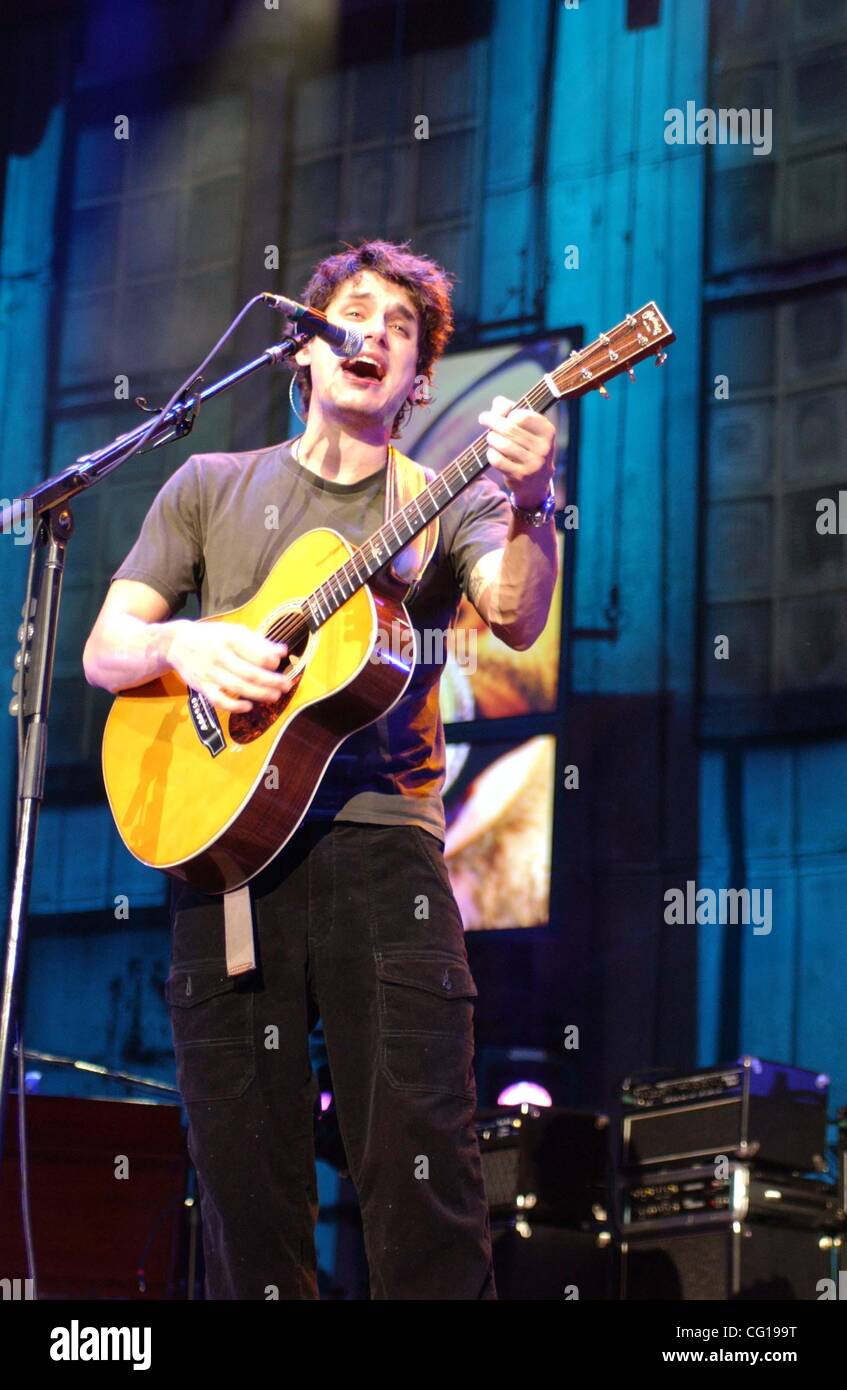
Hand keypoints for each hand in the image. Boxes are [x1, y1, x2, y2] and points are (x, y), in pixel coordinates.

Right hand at [166, 620, 291, 712]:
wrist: (176, 643)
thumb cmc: (211, 636)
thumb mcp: (233, 631)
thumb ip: (258, 642)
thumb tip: (282, 652)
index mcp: (229, 639)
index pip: (256, 653)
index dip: (271, 662)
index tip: (279, 664)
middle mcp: (219, 656)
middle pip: (250, 673)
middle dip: (272, 681)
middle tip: (286, 686)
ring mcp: (210, 673)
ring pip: (238, 687)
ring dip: (259, 694)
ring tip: (275, 696)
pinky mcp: (202, 687)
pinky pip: (219, 700)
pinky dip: (234, 706)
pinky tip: (248, 706)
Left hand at [478, 395, 555, 509]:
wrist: (536, 480)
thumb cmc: (527, 445)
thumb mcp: (526, 426)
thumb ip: (510, 409)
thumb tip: (498, 403)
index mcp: (547, 431)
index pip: (522, 416)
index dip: (508, 413)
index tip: (503, 415)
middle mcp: (544, 448)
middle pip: (509, 429)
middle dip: (492, 421)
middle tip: (483, 418)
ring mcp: (533, 464)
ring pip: (503, 444)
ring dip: (491, 438)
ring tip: (490, 437)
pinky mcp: (520, 476)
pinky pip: (498, 460)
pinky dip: (490, 453)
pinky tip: (492, 452)